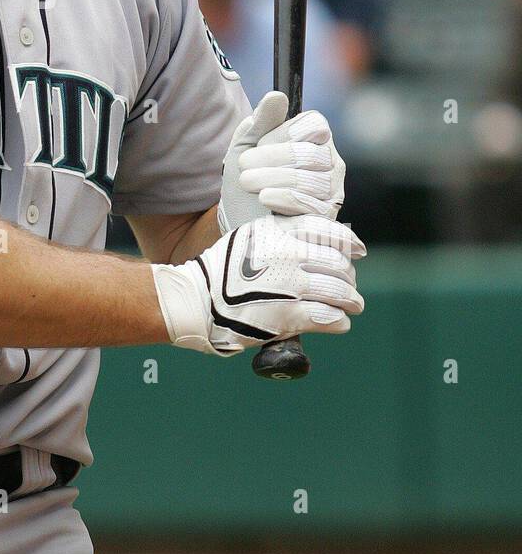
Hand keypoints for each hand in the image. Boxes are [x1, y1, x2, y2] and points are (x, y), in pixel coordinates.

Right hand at [151, 214, 364, 356]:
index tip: (358, 250)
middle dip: (348, 275)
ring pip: (338, 290)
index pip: (326, 230)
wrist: (196, 301)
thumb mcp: (247, 237)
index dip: (347, 241)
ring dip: (351, 300)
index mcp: (276, 231)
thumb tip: (310, 240)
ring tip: (354, 305)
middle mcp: (287, 254)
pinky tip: (340, 323)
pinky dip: (338, 321)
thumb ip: (277, 235)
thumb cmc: (220, 270)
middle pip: (337, 262)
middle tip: (350, 284)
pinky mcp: (289, 315)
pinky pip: (328, 317)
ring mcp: (290, 285)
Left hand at [219, 91, 344, 227]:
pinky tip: (265, 199)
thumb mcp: (245, 146)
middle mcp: (331, 162)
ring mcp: (332, 191)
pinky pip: (309, 203)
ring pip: (309, 178)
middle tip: (245, 167)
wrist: (240, 222)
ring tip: (248, 183)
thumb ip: (261, 120)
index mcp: (314, 139)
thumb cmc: (247, 180)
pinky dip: (281, 197)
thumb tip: (276, 96)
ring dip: (269, 178)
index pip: (315, 124)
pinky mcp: (326, 217)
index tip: (260, 143)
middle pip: (309, 152)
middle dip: (269, 158)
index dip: (283, 134)